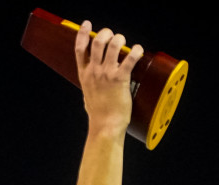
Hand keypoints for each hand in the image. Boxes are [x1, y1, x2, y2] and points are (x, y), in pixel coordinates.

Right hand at [74, 20, 142, 137]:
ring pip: (112, 46)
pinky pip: (129, 59)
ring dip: (119, 39)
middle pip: (97, 42)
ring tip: (124, 42)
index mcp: (84, 75)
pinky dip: (135, 51)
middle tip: (113, 35)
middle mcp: (94, 71)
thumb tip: (91, 88)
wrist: (105, 126)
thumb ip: (89, 87)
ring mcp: (106, 74)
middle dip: (106, 33)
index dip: (83, 33)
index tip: (87, 24)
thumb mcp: (87, 96)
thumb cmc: (98, 115)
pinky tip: (138, 50)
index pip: (79, 48)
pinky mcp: (120, 79)